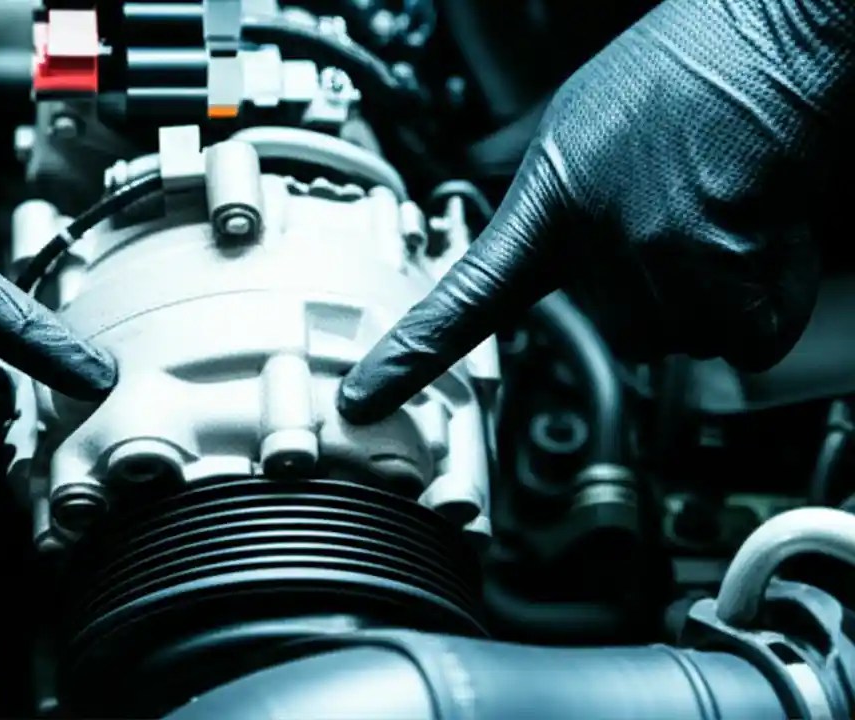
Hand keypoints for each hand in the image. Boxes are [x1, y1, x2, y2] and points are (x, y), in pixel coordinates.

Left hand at [339, 0, 853, 423]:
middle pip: (619, 334)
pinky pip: (746, 340)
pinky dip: (763, 305)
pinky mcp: (733, 277)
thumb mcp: (571, 112)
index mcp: (546, 208)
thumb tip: (476, 155)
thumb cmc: (680, 69)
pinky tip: (755, 239)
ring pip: (684, 336)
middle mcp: (597, 244)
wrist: (772, 41)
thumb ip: (521, 156)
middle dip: (655, 294)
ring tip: (719, 216)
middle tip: (677, 222)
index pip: (462, 300)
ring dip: (712, 294)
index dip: (409, 357)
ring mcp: (661, 263)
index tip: (364, 399)